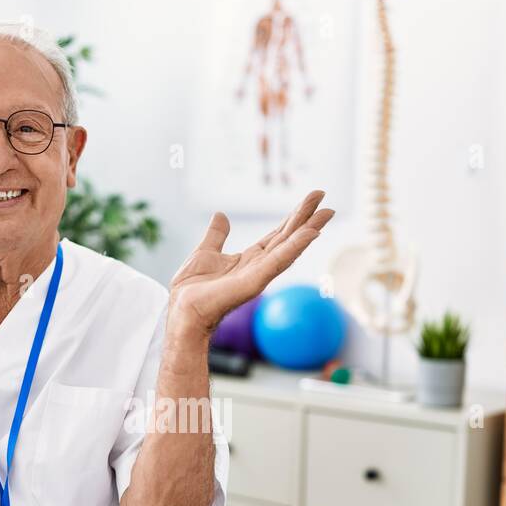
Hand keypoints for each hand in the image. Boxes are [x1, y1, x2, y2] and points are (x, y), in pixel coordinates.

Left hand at [170, 189, 333, 336]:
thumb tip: (221, 215)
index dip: (294, 217)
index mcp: (250, 259)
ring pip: (289, 248)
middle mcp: (259, 267)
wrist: (180, 310)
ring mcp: (259, 275)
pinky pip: (278, 262)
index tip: (311, 199)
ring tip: (325, 213)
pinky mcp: (254, 282)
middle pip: (288, 238)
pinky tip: (310, 233)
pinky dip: (295, 247)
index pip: (278, 235)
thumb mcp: (205, 252)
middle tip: (323, 196)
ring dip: (308, 230)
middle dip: (307, 217)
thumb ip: (216, 235)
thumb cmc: (190, 290)